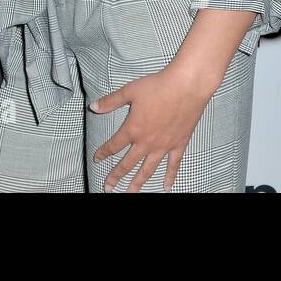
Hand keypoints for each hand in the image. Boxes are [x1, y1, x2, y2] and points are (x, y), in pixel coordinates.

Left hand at [89, 63, 216, 191]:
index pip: (114, 145)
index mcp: (133, 129)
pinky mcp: (179, 145)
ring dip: (138, 183)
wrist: (186, 87)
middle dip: (116, 176)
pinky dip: (170, 177)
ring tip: (130, 193)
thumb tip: (94, 107)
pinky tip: (166, 188)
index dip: (104, 153)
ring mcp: (164, 146)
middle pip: (128, 164)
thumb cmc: (157, 86)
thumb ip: (111, 101)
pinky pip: (173, 165)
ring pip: (148, 170)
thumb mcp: (130, 91)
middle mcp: (147, 142)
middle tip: (107, 188)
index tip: (97, 159)